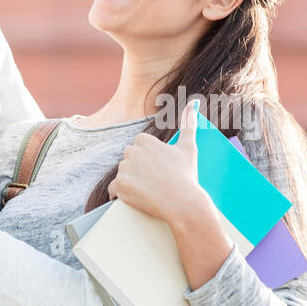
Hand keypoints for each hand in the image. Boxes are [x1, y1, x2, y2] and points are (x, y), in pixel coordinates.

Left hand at [109, 99, 205, 225]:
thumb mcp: (188, 147)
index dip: (149, 160)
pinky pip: (113, 190)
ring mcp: (124, 169)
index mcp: (144, 140)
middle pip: (129, 160)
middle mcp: (131, 151)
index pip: (139, 148)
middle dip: (139, 170)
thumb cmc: (186, 175)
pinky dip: (120, 195)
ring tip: (149, 191)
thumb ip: (188, 123)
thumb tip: (193, 102)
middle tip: (155, 181)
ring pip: (123, 175)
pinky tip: (133, 197)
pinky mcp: (119, 186)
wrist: (183, 202)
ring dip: (131, 182)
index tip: (160, 169)